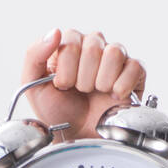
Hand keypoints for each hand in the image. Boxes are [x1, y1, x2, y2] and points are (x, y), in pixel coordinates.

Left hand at [20, 28, 145, 140]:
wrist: (78, 136)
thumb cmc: (57, 111)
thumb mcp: (33, 85)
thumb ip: (34, 55)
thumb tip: (55, 32)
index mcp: (69, 45)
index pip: (70, 40)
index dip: (66, 69)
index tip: (63, 86)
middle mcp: (93, 46)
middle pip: (93, 45)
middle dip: (82, 78)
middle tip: (80, 92)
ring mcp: (115, 58)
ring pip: (114, 53)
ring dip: (102, 81)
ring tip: (96, 93)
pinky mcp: (135, 71)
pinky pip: (134, 66)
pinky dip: (122, 86)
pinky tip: (113, 96)